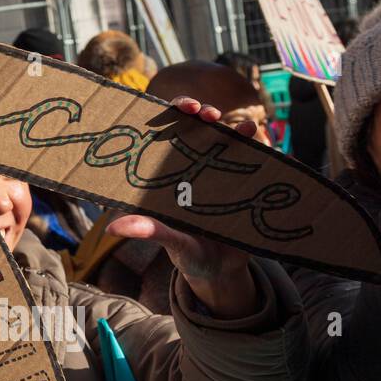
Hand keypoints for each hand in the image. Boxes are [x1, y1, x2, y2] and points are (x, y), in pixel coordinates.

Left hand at [106, 96, 258, 318]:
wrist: (221, 271)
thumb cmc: (187, 253)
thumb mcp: (169, 241)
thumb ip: (148, 231)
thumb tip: (112, 228)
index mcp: (169, 172)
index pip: (167, 131)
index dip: (171, 112)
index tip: (180, 108)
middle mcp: (196, 165)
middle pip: (198, 127)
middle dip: (203, 112)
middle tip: (208, 114)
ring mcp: (223, 172)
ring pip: (231, 139)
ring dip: (240, 128)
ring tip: (249, 130)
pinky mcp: (249, 183)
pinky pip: (258, 160)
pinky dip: (264, 148)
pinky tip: (268, 144)